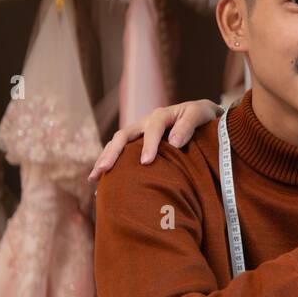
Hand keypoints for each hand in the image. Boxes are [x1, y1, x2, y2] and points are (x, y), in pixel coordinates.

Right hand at [88, 99, 222, 179]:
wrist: (201, 115)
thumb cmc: (203, 116)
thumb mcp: (201, 114)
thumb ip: (189, 125)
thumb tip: (174, 143)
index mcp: (162, 115)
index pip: (153, 128)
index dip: (149, 144)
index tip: (146, 162)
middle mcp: (145, 123)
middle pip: (124, 135)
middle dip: (113, 153)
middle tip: (104, 170)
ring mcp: (139, 133)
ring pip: (116, 144)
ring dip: (104, 159)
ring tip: (94, 178)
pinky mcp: (137, 144)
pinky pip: (120, 153)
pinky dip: (110, 165)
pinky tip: (101, 182)